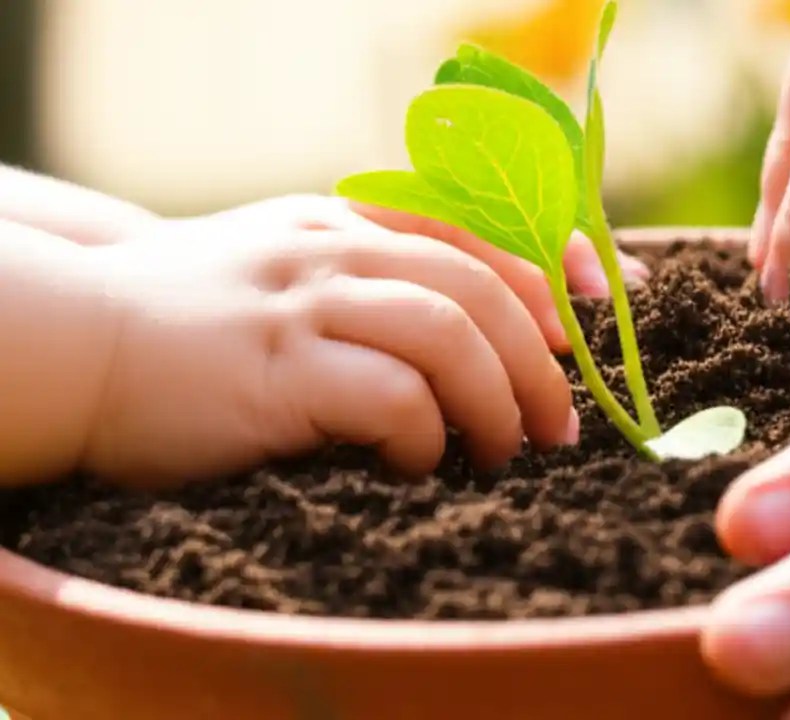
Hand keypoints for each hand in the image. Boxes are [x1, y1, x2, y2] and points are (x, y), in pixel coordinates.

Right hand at [80, 220, 576, 487]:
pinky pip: (390, 396)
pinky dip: (426, 435)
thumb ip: (375, 272)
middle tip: (560, 425)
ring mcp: (306, 305)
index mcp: (348, 221)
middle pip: (483, 286)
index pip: (480, 226)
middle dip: (543, 359)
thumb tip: (488, 324)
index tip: (613, 302)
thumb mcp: (292, 266)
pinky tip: (418, 463)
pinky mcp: (278, 372)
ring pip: (451, 332)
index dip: (558, 264)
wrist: (80, 342)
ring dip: (499, 399)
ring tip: (504, 451)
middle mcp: (336, 249)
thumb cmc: (197, 319)